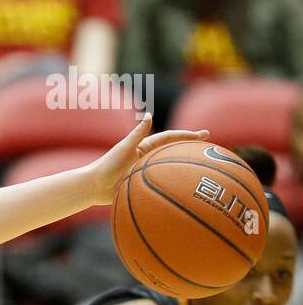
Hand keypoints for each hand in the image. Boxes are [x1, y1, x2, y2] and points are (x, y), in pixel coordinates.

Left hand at [85, 114, 208, 204]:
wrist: (94, 186)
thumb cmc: (107, 165)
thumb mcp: (125, 148)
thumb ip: (137, 133)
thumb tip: (149, 115)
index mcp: (144, 148)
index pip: (169, 139)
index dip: (186, 136)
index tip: (204, 135)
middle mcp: (146, 158)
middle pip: (173, 151)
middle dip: (190, 148)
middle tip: (211, 146)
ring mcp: (145, 171)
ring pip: (169, 168)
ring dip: (185, 166)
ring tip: (205, 167)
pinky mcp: (142, 184)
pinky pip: (162, 183)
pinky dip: (173, 183)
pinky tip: (185, 189)